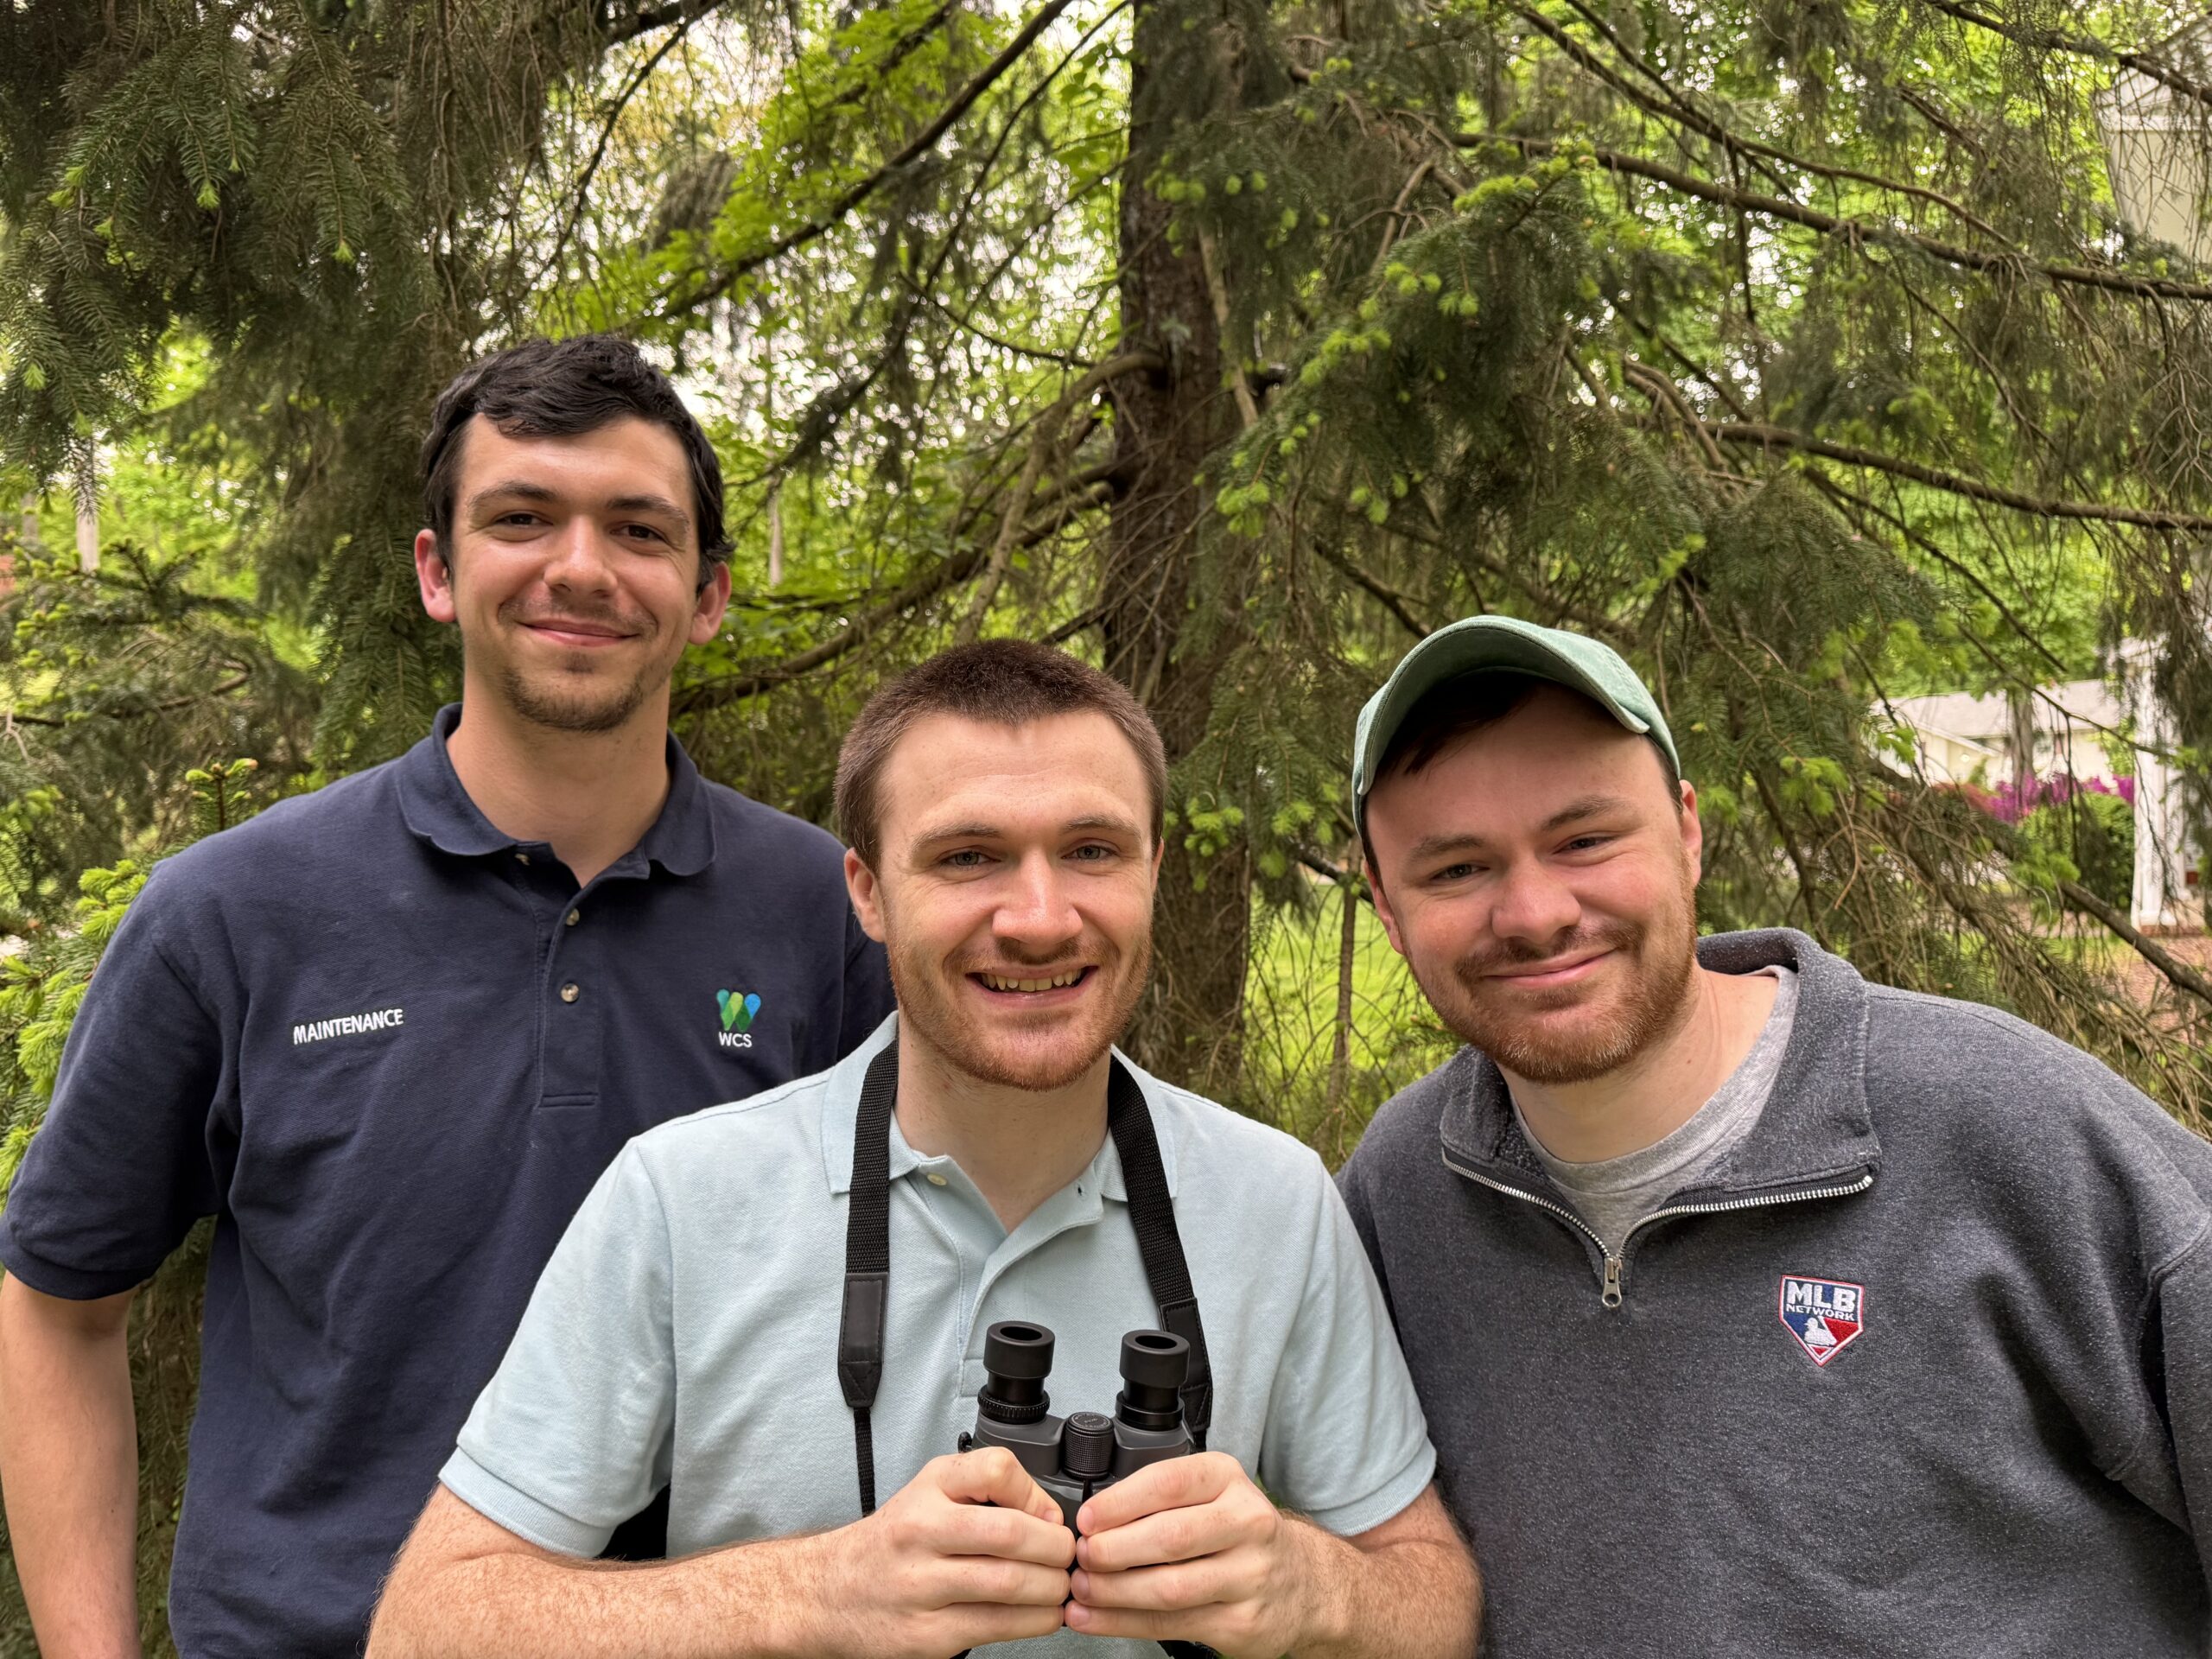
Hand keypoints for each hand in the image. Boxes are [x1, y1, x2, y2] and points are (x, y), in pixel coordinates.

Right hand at [805, 1447, 1075, 1658]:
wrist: (831, 1592)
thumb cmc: (893, 1541)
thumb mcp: (930, 1491)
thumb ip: (986, 1490)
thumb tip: (1048, 1515)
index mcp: (928, 1489)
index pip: (996, 1470)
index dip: (1036, 1495)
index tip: (1049, 1516)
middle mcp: (920, 1531)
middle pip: (1010, 1533)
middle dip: (1056, 1549)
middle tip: (1068, 1556)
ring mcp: (921, 1586)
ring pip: (1008, 1584)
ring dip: (1051, 1589)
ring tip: (1059, 1587)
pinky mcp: (927, 1634)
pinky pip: (995, 1626)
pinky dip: (1034, 1621)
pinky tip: (1042, 1614)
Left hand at [1065, 1452, 1333, 1657]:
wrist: (1302, 1583)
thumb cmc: (1239, 1533)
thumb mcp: (1211, 1494)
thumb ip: (1161, 1499)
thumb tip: (1093, 1518)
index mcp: (1228, 1480)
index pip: (1169, 1484)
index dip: (1120, 1503)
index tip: (1086, 1519)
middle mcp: (1246, 1523)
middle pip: (1169, 1538)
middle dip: (1112, 1550)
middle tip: (1080, 1557)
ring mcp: (1249, 1576)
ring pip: (1169, 1587)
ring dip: (1113, 1592)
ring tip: (1082, 1589)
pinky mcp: (1241, 1623)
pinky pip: (1172, 1625)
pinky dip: (1124, 1623)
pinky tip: (1095, 1618)